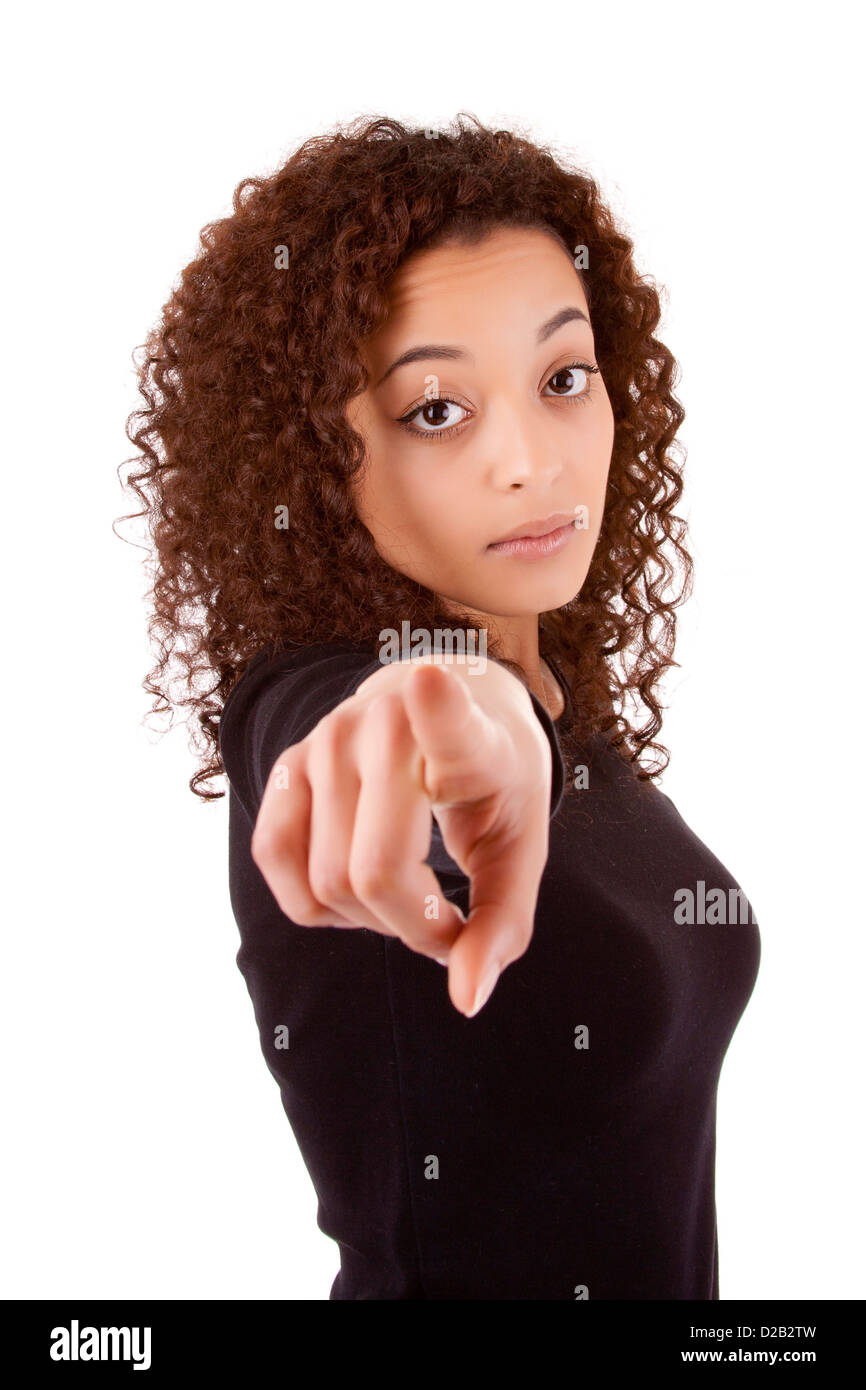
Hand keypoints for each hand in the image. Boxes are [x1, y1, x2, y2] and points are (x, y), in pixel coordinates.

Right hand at [251, 659, 552, 1016]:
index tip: (432, 680)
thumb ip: (502, 927)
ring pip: (326, 883)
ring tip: (411, 896)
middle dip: (417, 929)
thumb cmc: (493, 786)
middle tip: (449, 924)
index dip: (438, 708)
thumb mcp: (520, 851)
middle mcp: (387, 724)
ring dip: (372, 921)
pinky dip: (317, 904)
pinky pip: (275, 861)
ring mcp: (326, 739)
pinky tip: (358, 884)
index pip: (448, 720)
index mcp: (467, 736)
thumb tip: (465, 1003)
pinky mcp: (286, 762)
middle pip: (375, 874)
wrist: (446, 704)